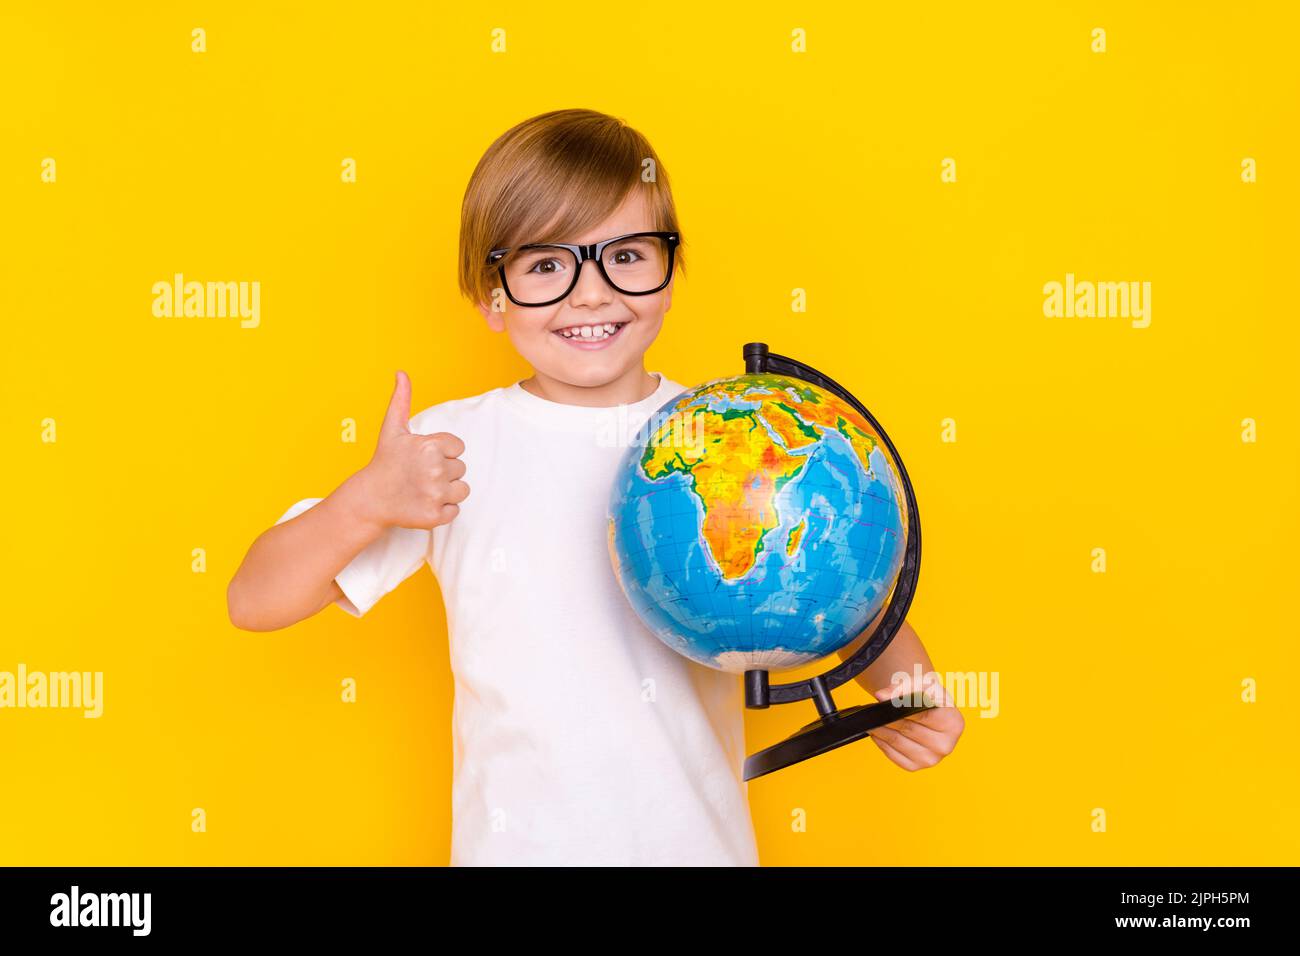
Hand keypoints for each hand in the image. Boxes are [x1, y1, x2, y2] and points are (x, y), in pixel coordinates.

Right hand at [354, 370, 469, 529]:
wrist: (370, 499)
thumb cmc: (385, 462)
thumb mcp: (392, 429)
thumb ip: (402, 399)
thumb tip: (401, 372)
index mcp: (431, 446)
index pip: (458, 448)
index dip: (443, 452)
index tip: (424, 458)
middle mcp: (436, 469)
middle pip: (460, 469)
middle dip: (443, 471)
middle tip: (420, 475)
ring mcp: (436, 494)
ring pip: (462, 490)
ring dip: (447, 491)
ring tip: (424, 489)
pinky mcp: (435, 516)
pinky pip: (455, 511)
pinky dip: (442, 510)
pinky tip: (424, 503)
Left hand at [868, 671, 963, 770]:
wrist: (929, 712)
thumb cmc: (927, 697)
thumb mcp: (921, 684)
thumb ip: (901, 687)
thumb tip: (881, 695)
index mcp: (953, 723)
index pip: (922, 715)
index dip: (901, 706)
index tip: (883, 700)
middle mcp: (945, 745)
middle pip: (908, 729)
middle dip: (887, 718)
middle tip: (872, 710)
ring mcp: (931, 759)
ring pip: (897, 742)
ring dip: (880, 730)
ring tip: (872, 720)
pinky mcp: (916, 766)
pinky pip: (892, 754)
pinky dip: (882, 742)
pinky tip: (878, 733)